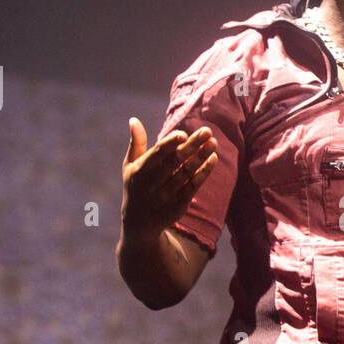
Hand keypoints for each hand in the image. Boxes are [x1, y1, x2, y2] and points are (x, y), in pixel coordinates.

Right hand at [120, 117, 217, 237]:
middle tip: (207, 131)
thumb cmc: (137, 186)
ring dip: (201, 157)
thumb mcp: (130, 167)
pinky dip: (204, 172)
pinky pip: (194, 186)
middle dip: (192, 146)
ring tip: (213, 143)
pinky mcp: (179, 205)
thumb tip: (134, 120)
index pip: (157, 155)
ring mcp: (166, 196)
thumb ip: (136, 143)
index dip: (170, 144)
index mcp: (140, 171)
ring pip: (187, 173)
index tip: (183, 134)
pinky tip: (213, 159)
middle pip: (176, 162)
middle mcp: (152, 184)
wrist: (139, 223)